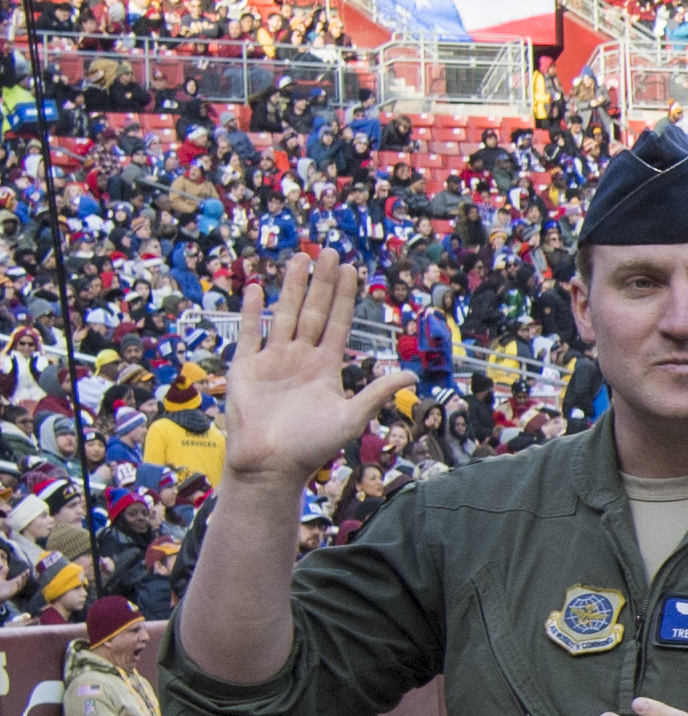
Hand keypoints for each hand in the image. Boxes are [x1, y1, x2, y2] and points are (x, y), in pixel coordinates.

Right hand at [218, 253, 409, 490]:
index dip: (344, 297)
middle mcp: (300, 359)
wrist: (270, 465)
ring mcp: (272, 360)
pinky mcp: (245, 367)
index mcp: (326, 368)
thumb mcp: (351, 418)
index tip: (350, 270)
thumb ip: (377, 393)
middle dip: (321, 282)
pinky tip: (255, 288)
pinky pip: (249, 332)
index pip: (338, 324)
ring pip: (284, 314)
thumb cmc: (311, 447)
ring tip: (299, 258)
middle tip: (328, 250)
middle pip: (313, 312)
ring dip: (291, 287)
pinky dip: (252, 311)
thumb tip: (413, 375)